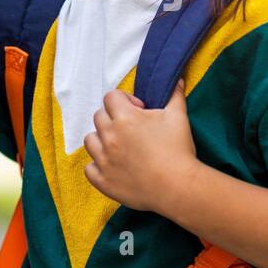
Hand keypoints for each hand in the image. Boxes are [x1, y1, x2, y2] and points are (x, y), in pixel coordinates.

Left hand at [83, 80, 197, 210]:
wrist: (178, 187)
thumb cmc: (178, 150)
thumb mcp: (178, 116)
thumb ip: (174, 94)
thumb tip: (176, 80)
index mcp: (125, 118)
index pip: (110, 97)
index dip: (124, 100)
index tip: (138, 109)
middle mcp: (110, 137)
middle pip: (99, 117)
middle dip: (113, 118)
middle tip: (131, 129)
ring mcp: (104, 160)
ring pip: (90, 140)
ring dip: (102, 139)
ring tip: (120, 146)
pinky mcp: (103, 180)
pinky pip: (89, 168)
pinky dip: (98, 165)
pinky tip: (114, 165)